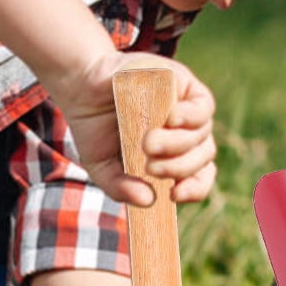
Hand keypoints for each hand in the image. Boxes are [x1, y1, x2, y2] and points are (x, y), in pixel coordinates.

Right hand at [53, 53, 218, 208]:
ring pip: (202, 134)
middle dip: (179, 168)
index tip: (174, 195)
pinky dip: (192, 116)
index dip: (193, 189)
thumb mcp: (102, 167)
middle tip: (151, 168)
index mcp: (173, 158)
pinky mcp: (186, 85)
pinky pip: (204, 105)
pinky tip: (171, 120)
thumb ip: (120, 188)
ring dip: (178, 144)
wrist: (82, 85)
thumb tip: (147, 200)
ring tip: (148, 144)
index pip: (198, 179)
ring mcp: (187, 110)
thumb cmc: (95, 128)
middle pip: (202, 158)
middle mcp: (185, 135)